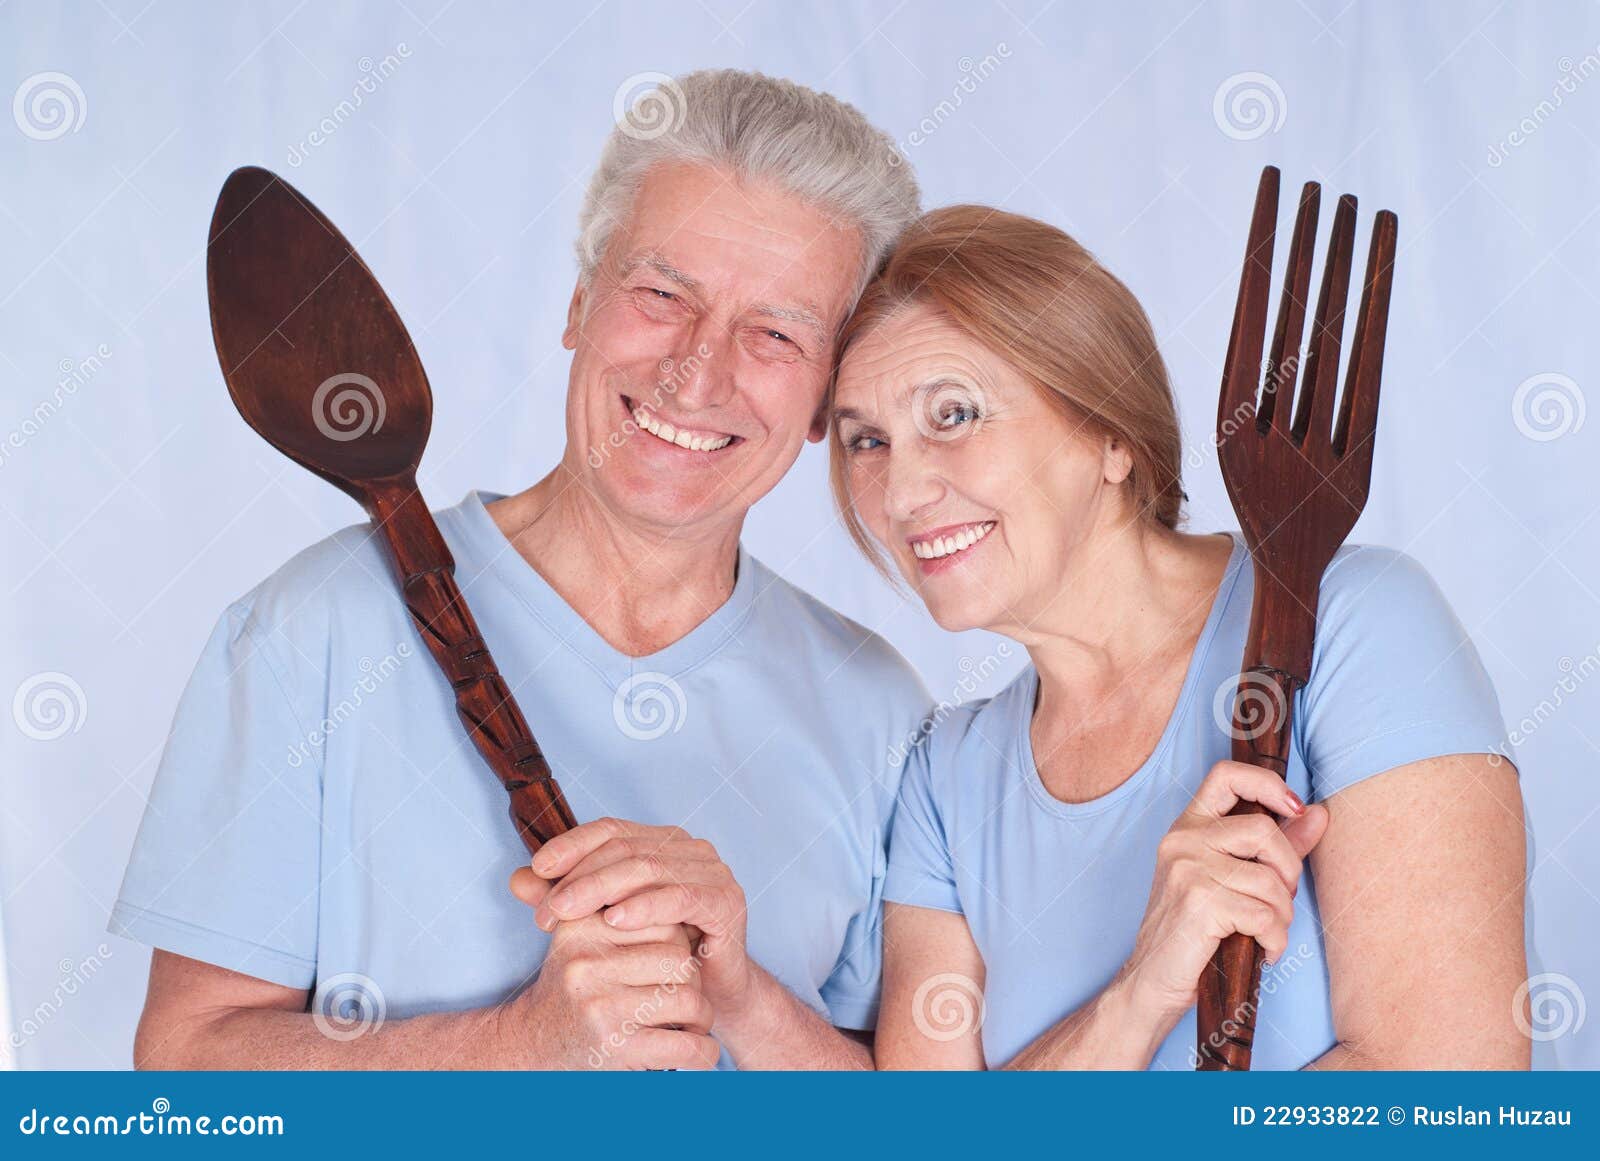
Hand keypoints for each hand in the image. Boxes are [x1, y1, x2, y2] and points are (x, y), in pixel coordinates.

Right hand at [500, 873, 718, 1069]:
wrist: (533, 1049)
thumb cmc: (569, 987)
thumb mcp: (577, 937)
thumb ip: (602, 894)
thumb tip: (646, 852)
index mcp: (579, 928)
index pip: (660, 917)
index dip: (678, 936)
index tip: (678, 950)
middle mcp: (585, 964)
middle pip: (678, 956)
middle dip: (691, 977)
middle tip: (690, 991)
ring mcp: (599, 1006)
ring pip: (687, 998)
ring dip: (700, 1016)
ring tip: (694, 1022)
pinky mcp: (614, 1048)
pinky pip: (684, 1047)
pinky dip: (701, 1054)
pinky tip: (700, 1054)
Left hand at [511, 818, 755, 1024]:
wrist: (710, 996)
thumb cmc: (657, 956)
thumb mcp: (604, 923)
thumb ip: (565, 898)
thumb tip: (515, 879)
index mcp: (662, 841)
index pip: (611, 828)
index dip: (572, 844)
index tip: (536, 869)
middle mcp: (689, 848)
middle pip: (626, 848)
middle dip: (580, 876)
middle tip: (548, 910)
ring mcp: (712, 871)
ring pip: (649, 868)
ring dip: (602, 889)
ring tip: (568, 913)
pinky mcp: (727, 901)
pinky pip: (682, 897)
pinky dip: (646, 906)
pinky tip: (615, 920)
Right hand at [1119, 760, 1328, 1028]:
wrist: (1152, 980)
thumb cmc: (1193, 930)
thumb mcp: (1230, 880)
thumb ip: (1275, 846)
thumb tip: (1319, 813)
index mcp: (1188, 827)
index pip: (1227, 775)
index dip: (1268, 784)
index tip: (1295, 809)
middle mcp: (1183, 840)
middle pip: (1263, 830)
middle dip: (1289, 871)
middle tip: (1281, 899)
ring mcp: (1188, 870)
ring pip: (1269, 880)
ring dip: (1283, 916)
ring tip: (1267, 932)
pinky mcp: (1199, 903)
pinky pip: (1264, 915)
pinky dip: (1275, 939)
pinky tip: (1263, 950)